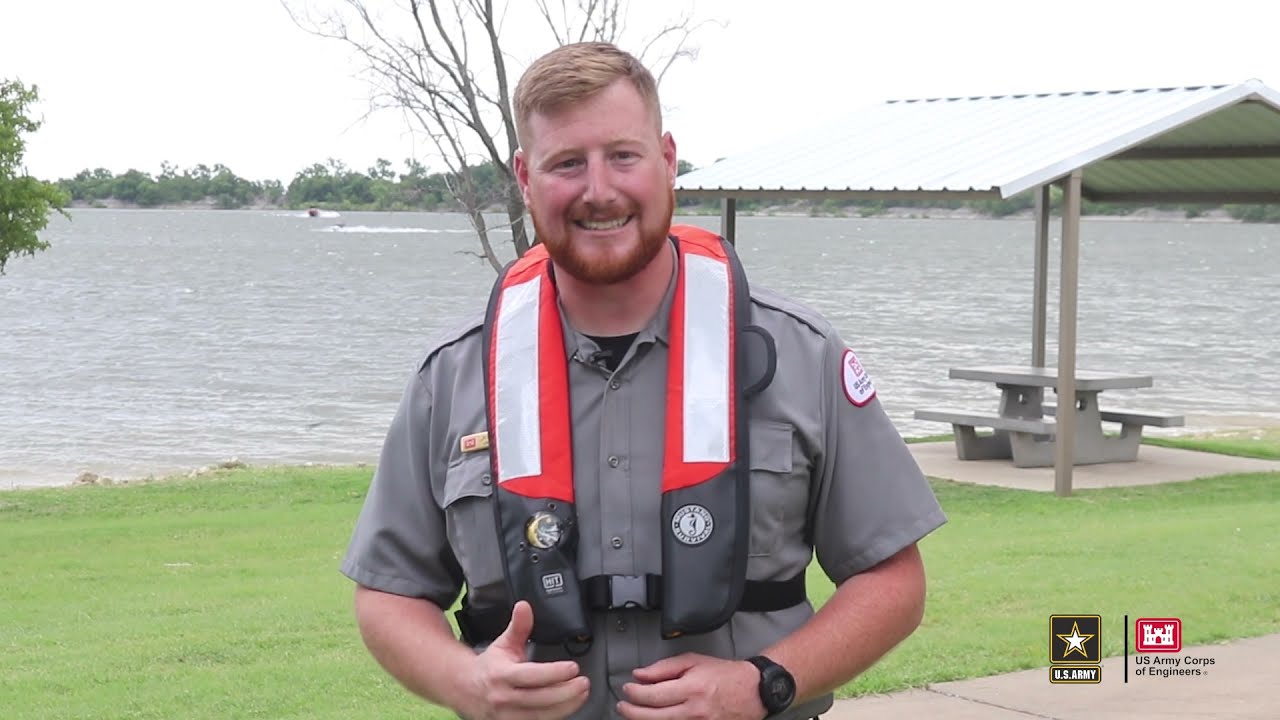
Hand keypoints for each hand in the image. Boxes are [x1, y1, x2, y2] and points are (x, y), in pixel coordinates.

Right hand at [461, 601, 589, 719]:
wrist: (464, 688)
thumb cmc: (489, 667)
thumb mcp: (503, 643)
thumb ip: (518, 626)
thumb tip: (525, 607)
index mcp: (501, 675)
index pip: (530, 676)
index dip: (553, 673)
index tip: (573, 667)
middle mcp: (503, 697)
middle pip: (539, 699)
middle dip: (566, 692)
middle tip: (583, 682)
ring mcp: (506, 716)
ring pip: (540, 715)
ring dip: (565, 706)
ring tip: (582, 694)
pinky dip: (555, 716)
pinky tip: (569, 706)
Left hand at [618, 653, 764, 719]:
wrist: (753, 691)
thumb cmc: (724, 674)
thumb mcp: (693, 661)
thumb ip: (664, 668)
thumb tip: (640, 675)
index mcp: (692, 688)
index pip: (654, 695)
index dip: (635, 693)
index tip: (627, 689)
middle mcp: (695, 711)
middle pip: (653, 717)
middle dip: (632, 712)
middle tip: (622, 706)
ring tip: (636, 714)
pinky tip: (656, 719)